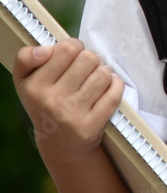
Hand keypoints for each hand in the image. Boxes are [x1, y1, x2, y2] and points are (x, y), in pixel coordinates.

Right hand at [13, 39, 123, 165]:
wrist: (59, 144)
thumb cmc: (44, 103)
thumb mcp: (24, 80)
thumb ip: (26, 57)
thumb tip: (46, 49)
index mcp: (34, 86)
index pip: (67, 48)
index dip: (74, 47)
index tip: (72, 56)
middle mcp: (51, 101)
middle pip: (88, 58)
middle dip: (90, 60)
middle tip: (85, 70)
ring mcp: (72, 115)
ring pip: (103, 74)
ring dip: (103, 73)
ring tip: (95, 80)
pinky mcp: (90, 126)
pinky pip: (114, 93)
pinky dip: (115, 86)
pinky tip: (107, 88)